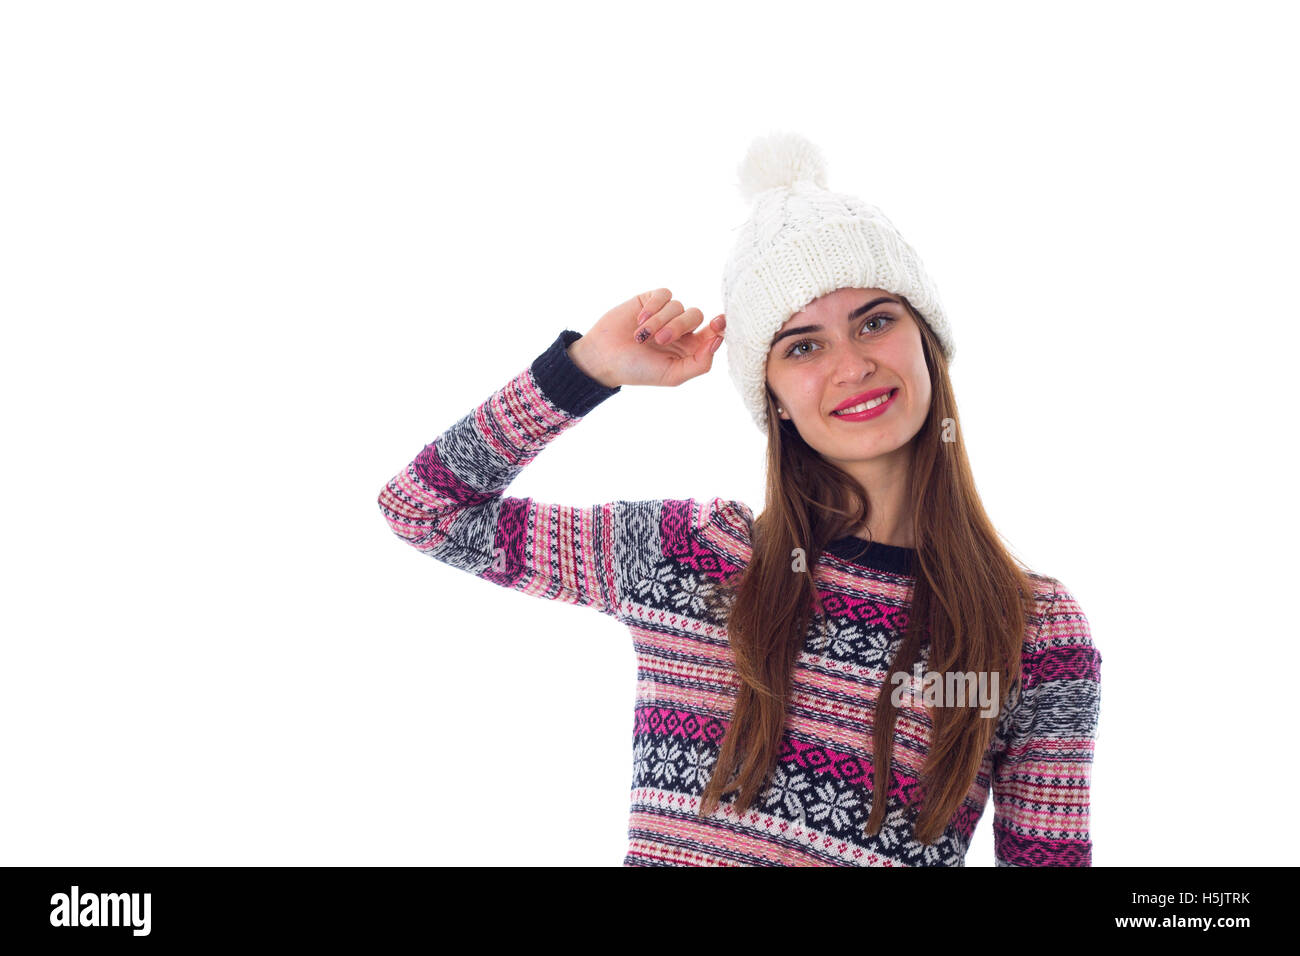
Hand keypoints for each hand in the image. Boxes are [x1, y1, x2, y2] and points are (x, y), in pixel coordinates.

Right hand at [567, 289, 724, 388]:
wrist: (603, 358)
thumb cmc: (638, 371)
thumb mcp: (673, 375)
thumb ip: (700, 363)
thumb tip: (717, 341)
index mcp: (690, 348)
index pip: (713, 331)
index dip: (720, 324)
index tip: (719, 321)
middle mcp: (680, 329)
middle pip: (696, 315)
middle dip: (679, 326)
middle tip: (660, 340)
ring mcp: (665, 313)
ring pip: (678, 305)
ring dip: (659, 321)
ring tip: (641, 336)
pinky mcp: (650, 301)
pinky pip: (664, 295)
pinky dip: (654, 307)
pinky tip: (640, 320)